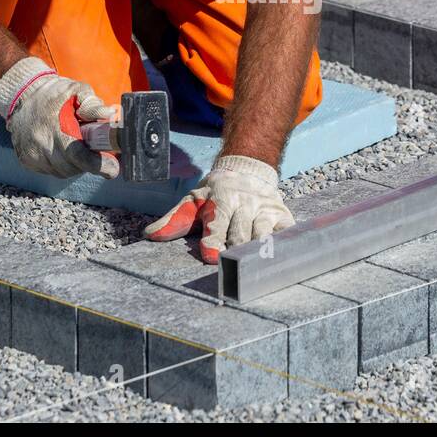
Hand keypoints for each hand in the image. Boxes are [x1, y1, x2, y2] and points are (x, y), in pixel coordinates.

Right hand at [0, 57, 118, 179]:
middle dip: (89, 164)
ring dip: (75, 165)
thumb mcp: (75, 90)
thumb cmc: (54, 94)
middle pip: (71, 167)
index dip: (97, 165)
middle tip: (97, 152)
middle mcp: (40, 143)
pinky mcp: (26, 160)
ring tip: (78, 147)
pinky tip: (64, 150)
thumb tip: (110, 115)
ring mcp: (31, 154)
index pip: (77, 154)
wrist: (21, 95)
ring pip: (62, 172)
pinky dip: (61, 165)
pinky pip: (50, 171)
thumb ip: (92, 104)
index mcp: (54, 126)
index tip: (113, 169)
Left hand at [144, 155, 293, 263]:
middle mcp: (245, 202)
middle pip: (241, 231)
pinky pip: (286, 232)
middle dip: (236, 249)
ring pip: (264, 232)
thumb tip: (150, 235)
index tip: (211, 257)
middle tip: (234, 268)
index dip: (213, 240)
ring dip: (260, 249)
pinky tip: (282, 258)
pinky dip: (284, 245)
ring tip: (257, 266)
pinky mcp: (282, 215)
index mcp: (221, 198)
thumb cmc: (216, 192)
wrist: (248, 168)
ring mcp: (266, 208)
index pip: (217, 221)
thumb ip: (174, 220)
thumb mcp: (193, 200)